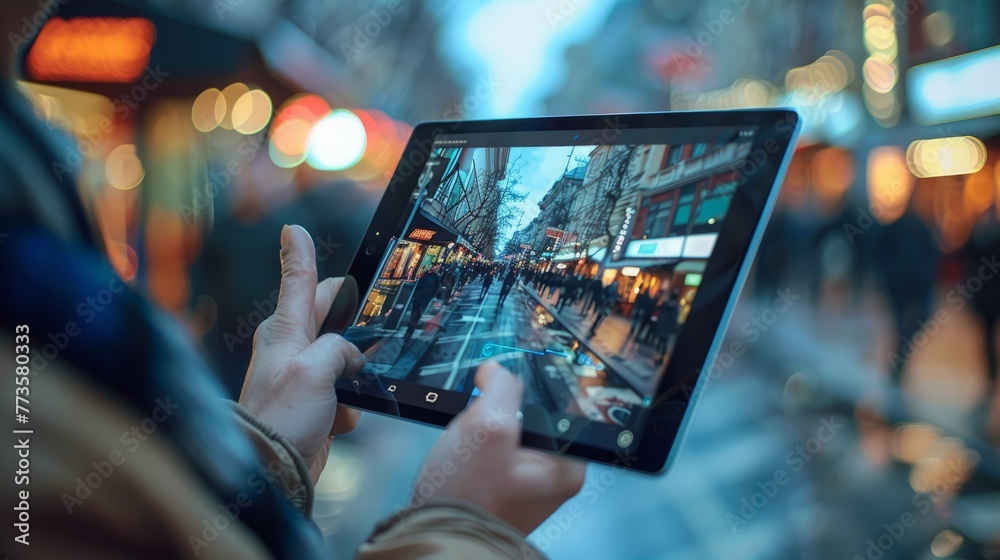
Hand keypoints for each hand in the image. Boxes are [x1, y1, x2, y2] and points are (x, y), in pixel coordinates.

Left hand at [239, 224, 362, 482]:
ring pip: (347, 359)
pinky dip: (352, 405)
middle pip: (334, 318)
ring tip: (356, 388)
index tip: (294, 229)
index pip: (300, 281)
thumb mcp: (315, 369)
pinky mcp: (316, 403)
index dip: (300, 253)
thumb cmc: (283, 415)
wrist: (273, 469)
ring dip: (358, 373)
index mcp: (286, 329)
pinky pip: (347, 392)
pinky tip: (342, 419)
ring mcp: (305, 376)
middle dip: (356, 324)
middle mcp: (293, 347)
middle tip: (378, 320)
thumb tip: (352, 354)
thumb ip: (339, 347)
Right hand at [414, 361, 585, 533]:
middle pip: (535, 416)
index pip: (563, 405)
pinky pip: (496, 452)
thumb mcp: (487, 426)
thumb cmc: (467, 495)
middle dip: (503, 409)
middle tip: (480, 418)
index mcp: (568, 464)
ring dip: (486, 428)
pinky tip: (462, 455)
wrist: (434, 538)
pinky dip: (477, 447)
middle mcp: (554, 476)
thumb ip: (501, 388)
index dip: (533, 385)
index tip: (505, 382)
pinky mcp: (503, 488)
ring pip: (511, 433)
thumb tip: (498, 370)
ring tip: (467, 442)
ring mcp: (528, 484)